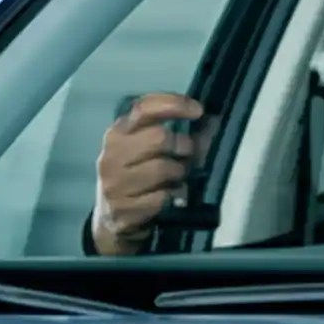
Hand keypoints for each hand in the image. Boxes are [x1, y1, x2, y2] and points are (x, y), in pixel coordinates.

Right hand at [91, 93, 201, 255]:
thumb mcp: (148, 149)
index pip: (144, 108)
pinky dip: (173, 197)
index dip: (173, 104)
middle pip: (159, 137)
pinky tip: (169, 197)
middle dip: (182, 145)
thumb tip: (213, 122)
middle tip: (186, 154)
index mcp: (117, 133)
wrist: (113, 219)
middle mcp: (111, 155)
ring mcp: (114, 184)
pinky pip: (162, 197)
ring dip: (179, 173)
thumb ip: (176, 132)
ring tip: (176, 177)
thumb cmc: (137, 175)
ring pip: (163, 168)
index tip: (198, 110)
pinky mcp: (123, 210)